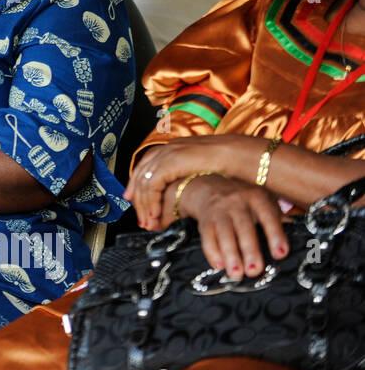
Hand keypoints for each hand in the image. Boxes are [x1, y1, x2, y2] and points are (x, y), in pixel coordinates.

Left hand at [126, 135, 265, 228]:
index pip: (145, 166)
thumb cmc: (227, 163)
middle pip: (141, 175)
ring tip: (148, 222)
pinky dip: (152, 202)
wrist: (238, 155)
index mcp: (173, 147)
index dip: (136, 184)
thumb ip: (187, 176)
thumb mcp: (201, 169)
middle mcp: (166, 149)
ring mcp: (166, 155)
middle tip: (140, 218)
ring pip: (144, 183)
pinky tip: (156, 215)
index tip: (131, 199)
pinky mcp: (169, 164)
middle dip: (138, 199)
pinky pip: (152, 186)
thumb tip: (181, 192)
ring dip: (145, 206)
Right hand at [176, 175, 289, 278]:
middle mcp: (237, 202)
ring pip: (224, 233)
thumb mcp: (263, 201)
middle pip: (244, 227)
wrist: (209, 187)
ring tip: (236, 274)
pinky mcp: (204, 220)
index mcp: (257, 197)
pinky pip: (207, 237)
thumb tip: (298, 237)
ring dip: (230, 255)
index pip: (268, 216)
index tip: (280, 254)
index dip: (275, 235)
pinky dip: (212, 252)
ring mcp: (219, 211)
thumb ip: (278, 218)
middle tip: (254, 270)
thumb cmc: (245, 200)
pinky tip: (218, 266)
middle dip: (249, 250)